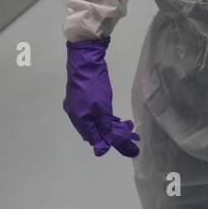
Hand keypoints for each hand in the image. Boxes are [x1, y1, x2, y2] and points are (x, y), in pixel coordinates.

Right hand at [63, 38, 139, 157]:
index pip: (94, 138)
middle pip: (95, 130)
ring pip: (95, 121)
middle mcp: (76, 115)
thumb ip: (104, 127)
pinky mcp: (83, 97)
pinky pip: (94, 113)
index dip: (109, 143)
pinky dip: (104, 117)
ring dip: (110, 125)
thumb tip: (103, 147)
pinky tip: (115, 118)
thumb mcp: (102, 108)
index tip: (126, 146)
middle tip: (131, 134)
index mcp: (79, 120)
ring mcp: (79, 106)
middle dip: (112, 134)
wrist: (85, 61)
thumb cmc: (94, 86)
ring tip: (127, 126)